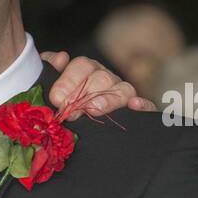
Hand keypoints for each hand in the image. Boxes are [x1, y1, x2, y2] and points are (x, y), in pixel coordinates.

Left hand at [41, 50, 155, 116]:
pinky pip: (147, 105)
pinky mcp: (139, 112)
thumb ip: (50, 69)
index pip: (81, 66)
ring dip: (108, 99)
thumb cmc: (63, 108)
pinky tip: (134, 105)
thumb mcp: (53, 89)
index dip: (68, 81)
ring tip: (94, 108)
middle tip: (69, 110)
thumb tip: (60, 58)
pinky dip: (143, 105)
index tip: (56, 99)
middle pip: (101, 77)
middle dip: (84, 93)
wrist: (83, 138)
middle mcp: (107, 80)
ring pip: (123, 89)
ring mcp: (124, 95)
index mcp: (87, 71)